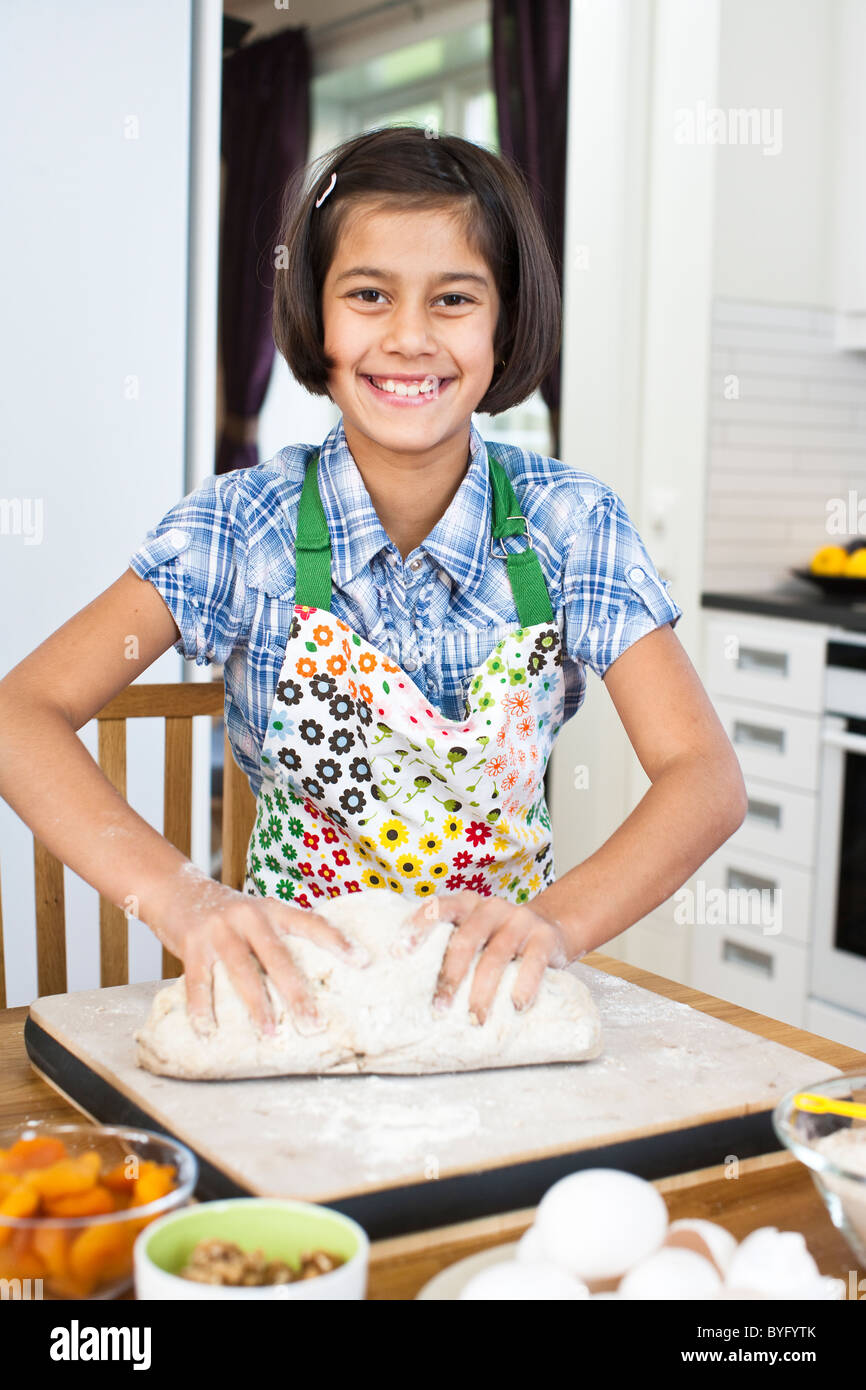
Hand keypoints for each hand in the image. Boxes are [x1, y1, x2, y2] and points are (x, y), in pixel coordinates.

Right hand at [143, 867, 369, 1038]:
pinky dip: (203, 1010)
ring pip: (243, 972)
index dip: (337, 941)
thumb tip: (311, 979)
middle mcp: (249, 916)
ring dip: (257, 1006)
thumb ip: (278, 938)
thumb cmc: (226, 913)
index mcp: (271, 910)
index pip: (311, 923)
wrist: (176, 889)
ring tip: (269, 1032)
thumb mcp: (257, 914)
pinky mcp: (192, 945)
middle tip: (314, 1023)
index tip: (363, 961)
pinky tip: (208, 1031)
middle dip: (297, 993)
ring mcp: (220, 930)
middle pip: (278, 957)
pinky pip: (199, 983)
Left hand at [399, 890, 572, 1024]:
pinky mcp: (544, 937)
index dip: (418, 926)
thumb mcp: (473, 931)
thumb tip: (404, 982)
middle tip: (439, 1009)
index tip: (399, 952)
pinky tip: (516, 1005)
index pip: (438, 907)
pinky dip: (524, 985)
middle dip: (450, 976)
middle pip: (465, 939)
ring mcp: (519, 920)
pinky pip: (533, 962)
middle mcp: (491, 907)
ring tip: (475, 1019)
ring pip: (496, 956)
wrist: (550, 926)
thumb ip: (449, 943)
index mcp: (466, 903)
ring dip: (483, 992)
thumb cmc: (496, 938)